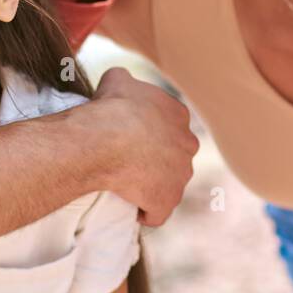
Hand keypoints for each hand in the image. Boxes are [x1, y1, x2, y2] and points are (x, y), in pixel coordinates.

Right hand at [88, 67, 198, 227]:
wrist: (105, 139)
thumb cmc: (111, 108)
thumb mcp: (116, 79)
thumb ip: (124, 79)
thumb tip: (120, 80)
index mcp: (178, 115)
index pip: (171, 127)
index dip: (152, 135)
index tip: (132, 140)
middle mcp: (187, 145)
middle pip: (174, 156)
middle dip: (158, 161)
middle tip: (131, 163)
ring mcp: (180, 175)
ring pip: (169, 185)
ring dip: (153, 187)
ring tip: (128, 186)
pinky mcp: (167, 200)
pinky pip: (158, 212)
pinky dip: (147, 212)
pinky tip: (134, 209)